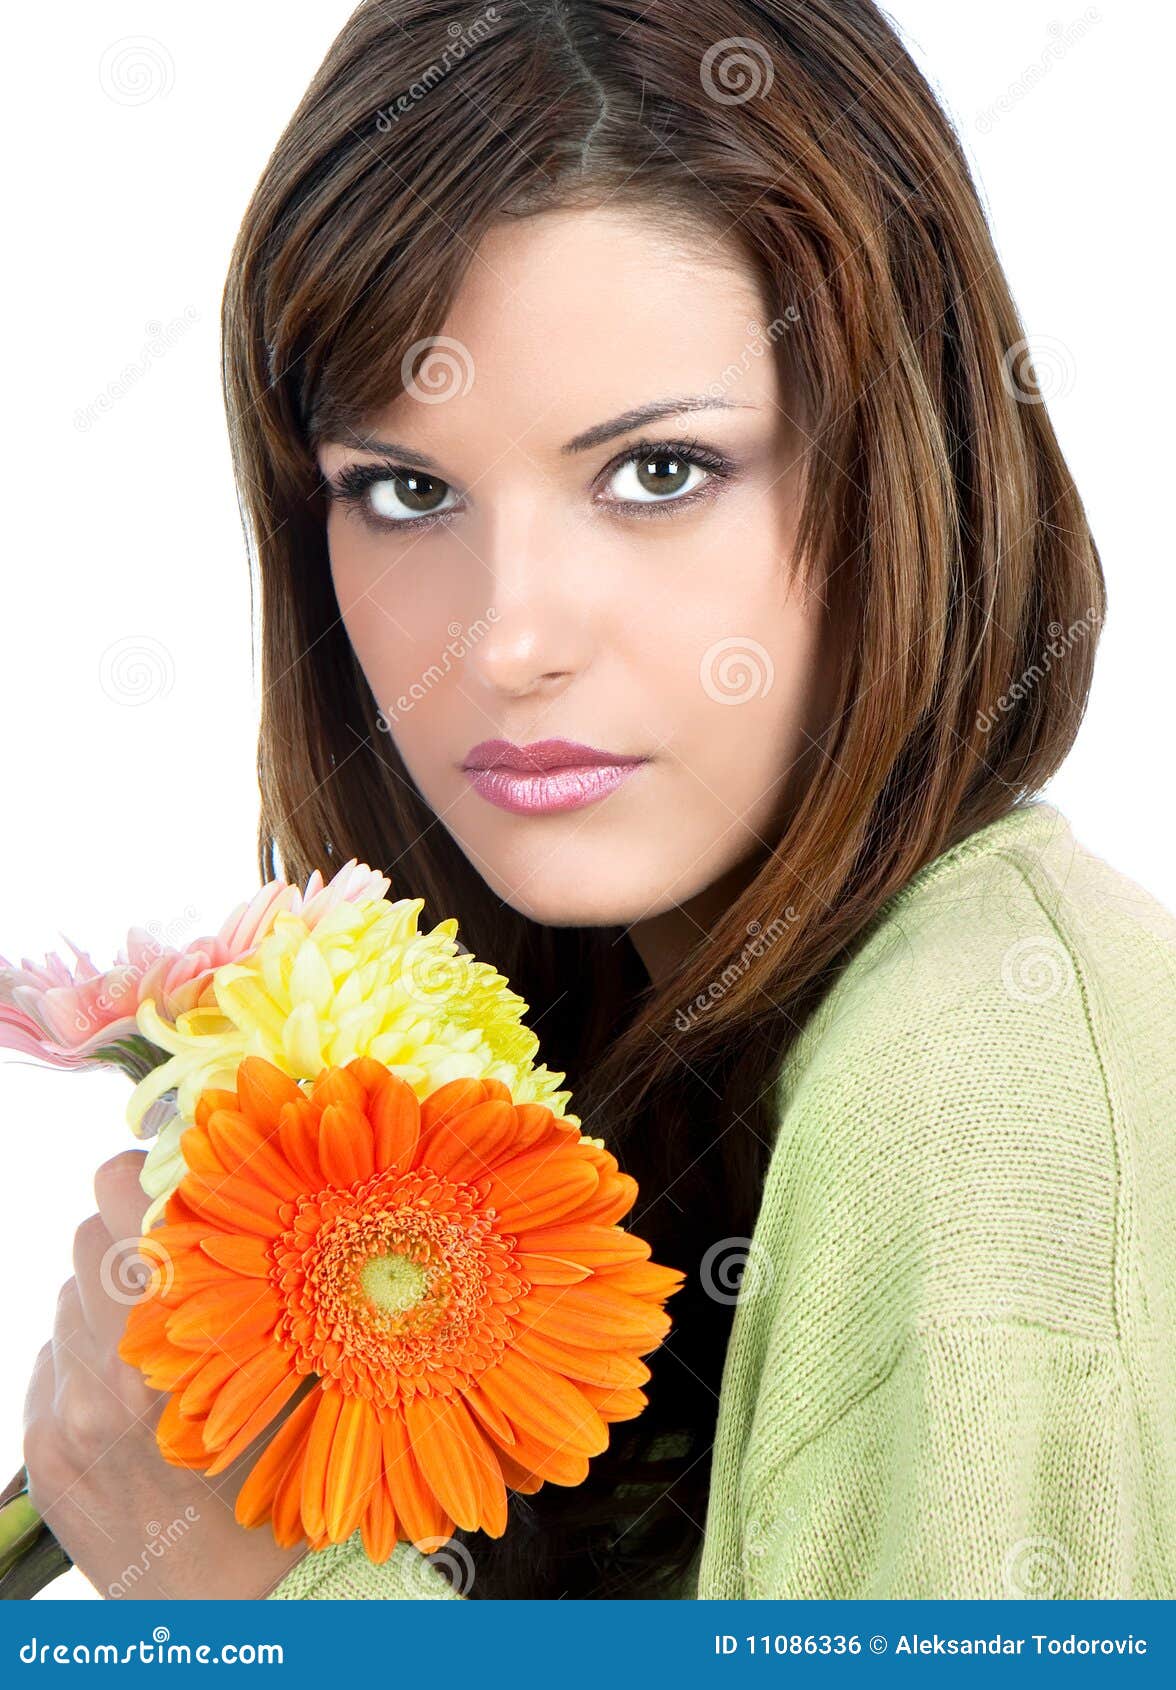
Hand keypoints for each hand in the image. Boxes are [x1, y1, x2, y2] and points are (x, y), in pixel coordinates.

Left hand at [22, 1150, 309, 1598]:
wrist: (222, 1618)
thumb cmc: (281, 1495)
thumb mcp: (297, 1380)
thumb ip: (271, 1292)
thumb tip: (257, 1207)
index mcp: (164, 1348)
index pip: (117, 1202)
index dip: (147, 1173)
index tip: (184, 1177)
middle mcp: (97, 1375)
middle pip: (85, 1240)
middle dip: (131, 1234)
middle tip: (184, 1252)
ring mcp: (58, 1413)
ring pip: (67, 1295)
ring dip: (109, 1293)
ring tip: (167, 1331)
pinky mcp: (38, 1447)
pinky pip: (52, 1356)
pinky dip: (89, 1351)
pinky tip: (138, 1385)